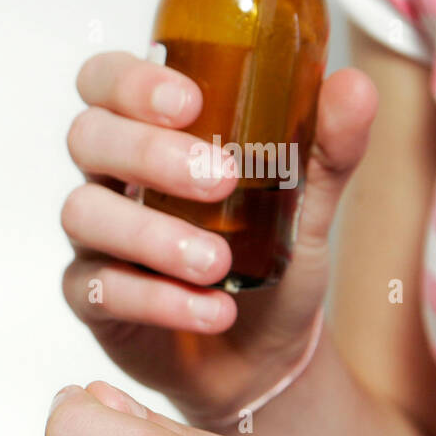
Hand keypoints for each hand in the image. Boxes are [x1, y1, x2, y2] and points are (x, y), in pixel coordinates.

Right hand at [61, 53, 377, 425]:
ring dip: (151, 234)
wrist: (262, 354)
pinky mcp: (91, 298)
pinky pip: (97, 289)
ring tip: (217, 264)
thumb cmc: (268, 262)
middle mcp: (111, 178)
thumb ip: (326, 149)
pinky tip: (211, 310)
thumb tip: (352, 88)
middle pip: (88, 137)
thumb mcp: (308, 204)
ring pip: (83, 213)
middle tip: (220, 178)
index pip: (107, 81)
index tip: (189, 101)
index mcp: (150, 133)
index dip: (130, 81)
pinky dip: (156, 300)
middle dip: (147, 152)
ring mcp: (95, 238)